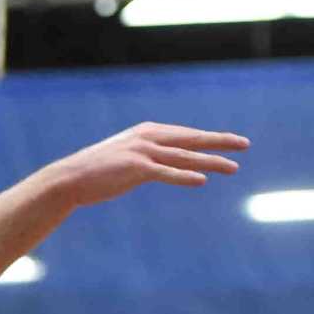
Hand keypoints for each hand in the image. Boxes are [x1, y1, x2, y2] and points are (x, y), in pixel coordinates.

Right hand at [48, 122, 247, 205]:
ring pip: (185, 156)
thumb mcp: (123, 160)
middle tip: (245, 144)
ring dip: (211, 161)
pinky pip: (167, 173)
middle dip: (220, 141)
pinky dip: (185, 176)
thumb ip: (142, 160)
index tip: (228, 142)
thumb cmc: (94, 173)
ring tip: (233, 167)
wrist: (69, 179)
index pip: (185, 135)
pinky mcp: (136, 169)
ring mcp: (142, 153)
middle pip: (192, 139)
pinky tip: (202, 180)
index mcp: (147, 132)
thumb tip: (154, 167)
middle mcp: (148, 138)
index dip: (209, 139)